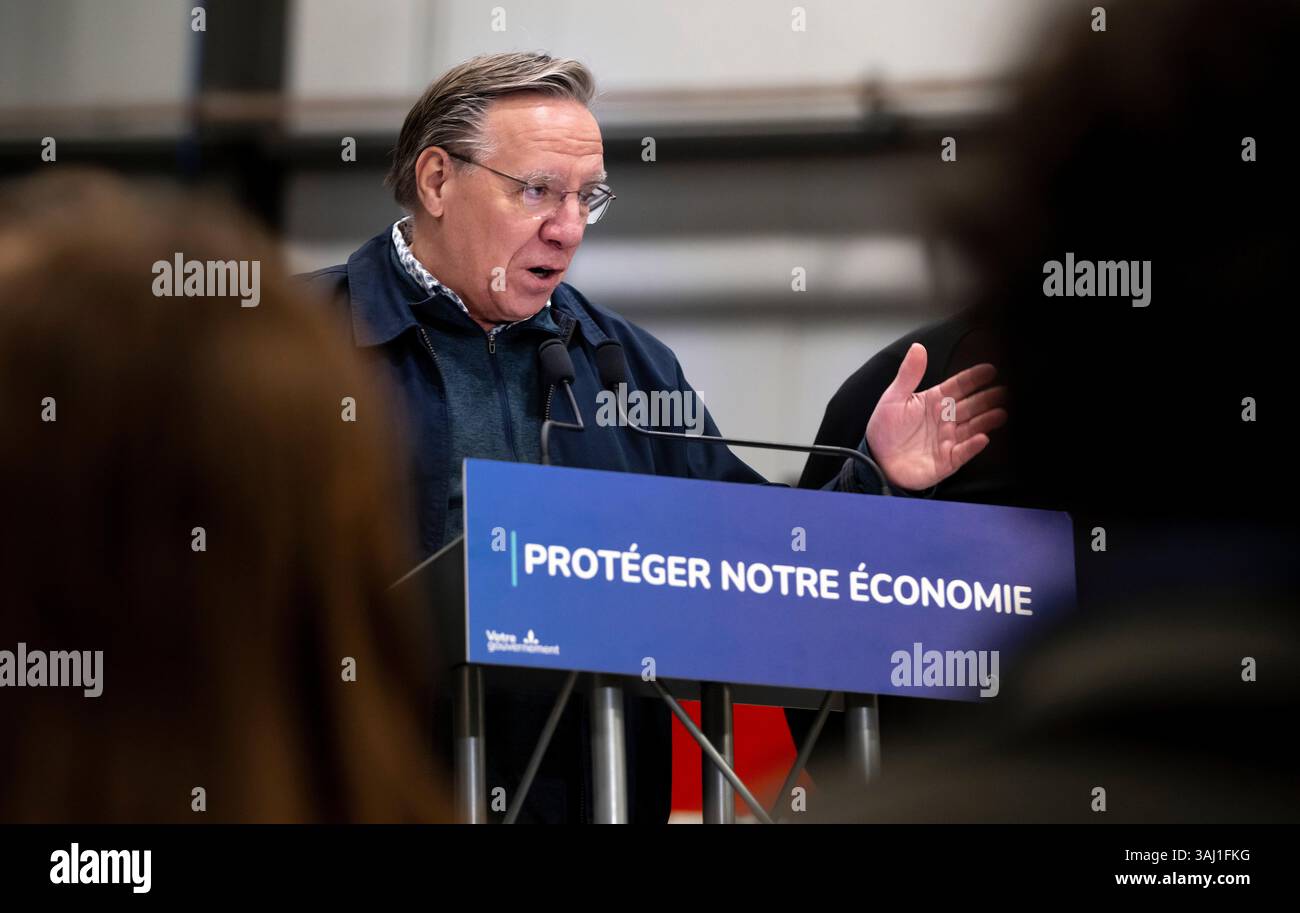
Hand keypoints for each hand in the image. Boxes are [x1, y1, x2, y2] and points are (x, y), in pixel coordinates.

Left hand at [865, 343, 1006, 490]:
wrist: (876, 461)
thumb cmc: (885, 429)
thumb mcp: (893, 398)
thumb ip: (908, 374)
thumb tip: (917, 348)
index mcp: (934, 401)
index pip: (959, 386)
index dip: (974, 378)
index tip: (990, 370)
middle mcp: (945, 419)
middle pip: (971, 405)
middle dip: (988, 398)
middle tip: (1005, 391)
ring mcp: (948, 439)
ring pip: (973, 427)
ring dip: (987, 420)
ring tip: (1002, 412)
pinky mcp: (947, 460)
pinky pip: (963, 452)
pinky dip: (973, 445)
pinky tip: (982, 437)